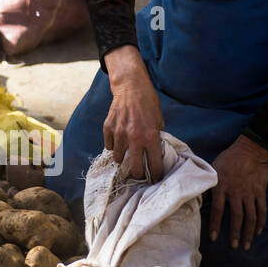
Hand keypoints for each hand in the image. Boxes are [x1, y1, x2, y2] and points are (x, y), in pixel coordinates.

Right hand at [103, 46, 164, 180]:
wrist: (131, 86)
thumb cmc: (148, 102)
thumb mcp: (159, 120)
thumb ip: (157, 136)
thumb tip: (156, 150)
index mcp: (150, 136)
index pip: (154, 164)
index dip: (156, 174)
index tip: (156, 179)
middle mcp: (134, 137)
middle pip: (135, 168)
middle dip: (139, 174)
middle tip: (140, 174)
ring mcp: (119, 133)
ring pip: (119, 159)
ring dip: (124, 159)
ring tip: (127, 156)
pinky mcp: (108, 128)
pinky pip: (109, 146)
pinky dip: (113, 146)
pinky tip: (118, 143)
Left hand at [209, 135, 267, 250]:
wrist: (250, 149)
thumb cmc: (229, 159)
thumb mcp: (213, 169)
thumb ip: (208, 185)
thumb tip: (199, 197)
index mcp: (222, 187)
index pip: (217, 210)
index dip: (215, 225)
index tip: (214, 238)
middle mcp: (236, 192)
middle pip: (236, 217)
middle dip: (235, 234)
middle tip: (234, 247)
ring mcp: (249, 193)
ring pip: (250, 217)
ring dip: (248, 232)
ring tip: (246, 245)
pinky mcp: (260, 192)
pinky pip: (262, 209)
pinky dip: (261, 221)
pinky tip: (258, 231)